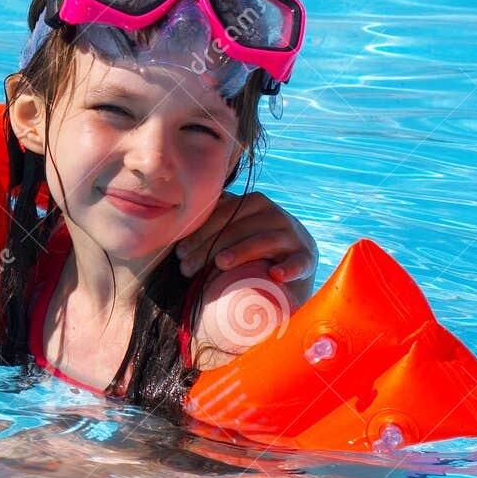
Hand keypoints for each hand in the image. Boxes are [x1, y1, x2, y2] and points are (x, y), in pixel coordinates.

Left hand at [177, 191, 315, 284]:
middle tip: (187, 268)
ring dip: (242, 251)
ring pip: (265, 239)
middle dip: (209, 246)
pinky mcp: (306, 258)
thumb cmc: (252, 249)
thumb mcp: (234, 231)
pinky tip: (276, 275)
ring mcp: (293, 236)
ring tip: (221, 263)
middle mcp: (276, 214)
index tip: (179, 252)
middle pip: (239, 227)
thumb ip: (214, 221)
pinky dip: (289, 268)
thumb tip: (170, 224)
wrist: (293, 266)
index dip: (199, 232)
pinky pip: (299, 261)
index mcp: (255, 203)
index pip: (224, 213)